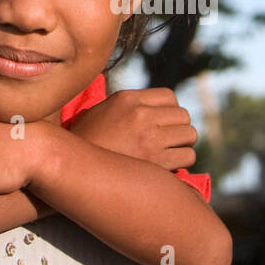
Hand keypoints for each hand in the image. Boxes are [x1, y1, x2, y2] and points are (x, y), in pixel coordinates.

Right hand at [68, 87, 197, 171]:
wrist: (74, 168)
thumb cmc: (87, 141)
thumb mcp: (101, 111)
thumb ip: (127, 104)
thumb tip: (151, 106)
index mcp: (127, 98)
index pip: (169, 96)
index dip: (170, 110)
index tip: (164, 122)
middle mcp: (141, 114)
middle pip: (184, 115)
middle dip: (179, 127)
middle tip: (169, 139)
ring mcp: (150, 138)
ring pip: (190, 135)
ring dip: (183, 144)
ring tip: (170, 152)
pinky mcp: (157, 162)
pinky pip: (188, 156)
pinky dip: (182, 161)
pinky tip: (169, 165)